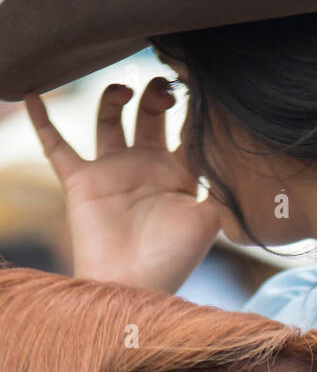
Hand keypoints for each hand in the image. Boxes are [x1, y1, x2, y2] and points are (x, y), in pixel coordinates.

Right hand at [26, 79, 220, 292]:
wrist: (132, 285)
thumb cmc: (174, 257)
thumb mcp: (208, 218)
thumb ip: (220, 184)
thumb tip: (231, 151)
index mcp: (177, 174)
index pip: (183, 130)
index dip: (190, 109)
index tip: (196, 89)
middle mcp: (144, 166)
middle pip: (148, 115)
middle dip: (155, 94)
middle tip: (163, 86)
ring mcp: (112, 171)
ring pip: (109, 119)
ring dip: (113, 97)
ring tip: (124, 89)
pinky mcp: (81, 181)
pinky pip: (56, 145)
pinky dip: (42, 120)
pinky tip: (31, 93)